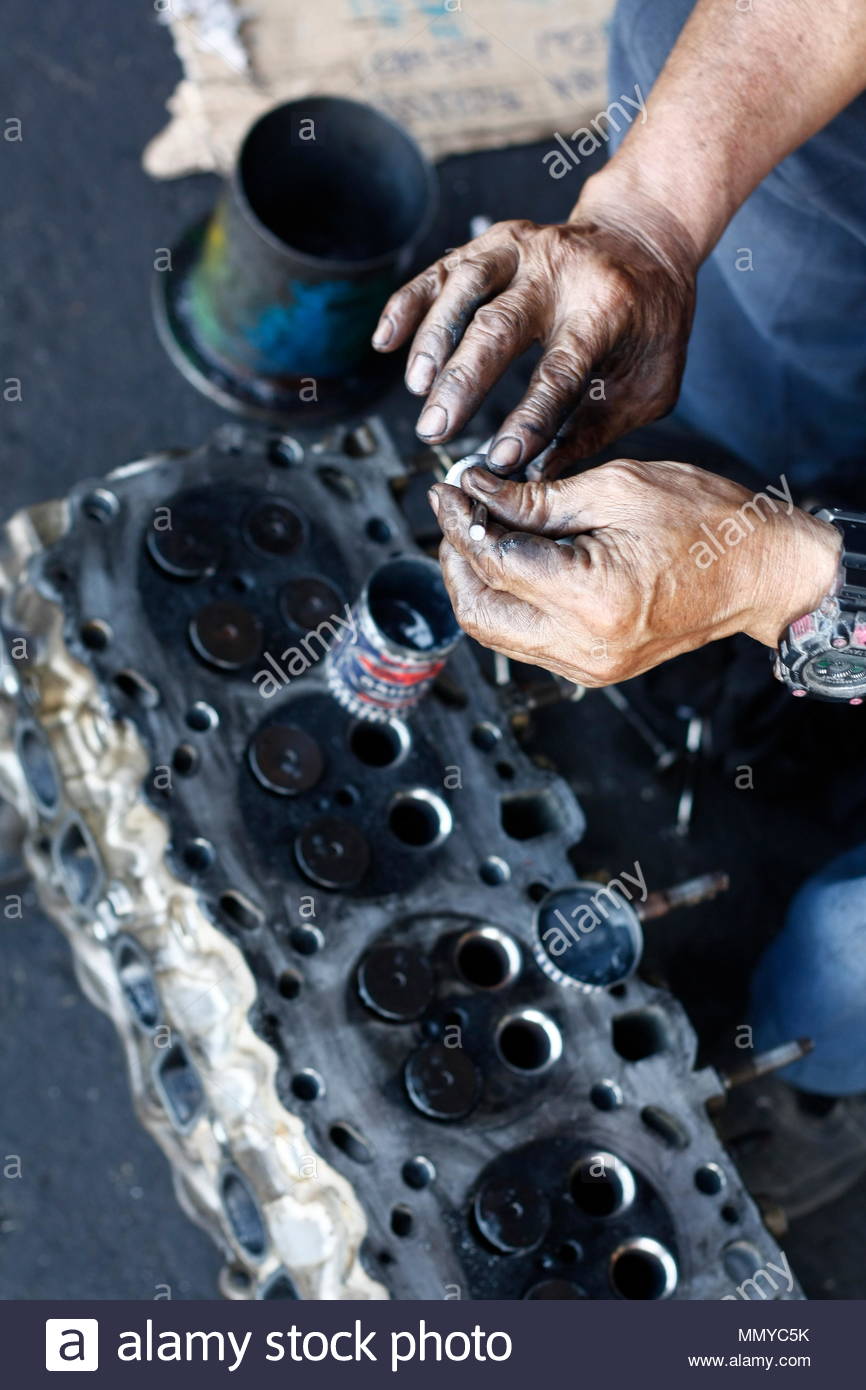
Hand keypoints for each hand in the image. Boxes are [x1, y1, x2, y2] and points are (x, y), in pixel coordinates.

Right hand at [372, 184, 698, 477]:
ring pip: (464, 288)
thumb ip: (595, 431)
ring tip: (416, 389)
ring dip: (432, 341)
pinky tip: (386, 341)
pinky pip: (441, 269)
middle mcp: (561, 272)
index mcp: (607, 309)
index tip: (499, 459)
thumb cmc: (650, 322)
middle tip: (435, 429)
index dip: (528, 418)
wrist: (647, 236)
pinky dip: (408, 303)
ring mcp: (523, 249)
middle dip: (462, 382)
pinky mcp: (493, 241)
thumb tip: (535, 477)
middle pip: (499, 325)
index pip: (560, 370)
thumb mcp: (648, 384)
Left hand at [428, 461, 840, 685]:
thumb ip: (535, 498)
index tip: (448, 488)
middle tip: (457, 512)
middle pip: (478, 611)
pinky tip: (511, 562)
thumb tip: (475, 492)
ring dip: (475, 583)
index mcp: (591, 597)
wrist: (760, 572)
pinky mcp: (591, 669)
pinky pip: (524, 641)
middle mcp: (584, 644)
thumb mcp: (616, 489)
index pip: (493, 561)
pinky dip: (506, 602)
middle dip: (455, 559)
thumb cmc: (705, 521)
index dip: (460, 520)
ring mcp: (587, 666)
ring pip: (495, 633)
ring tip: (480, 532)